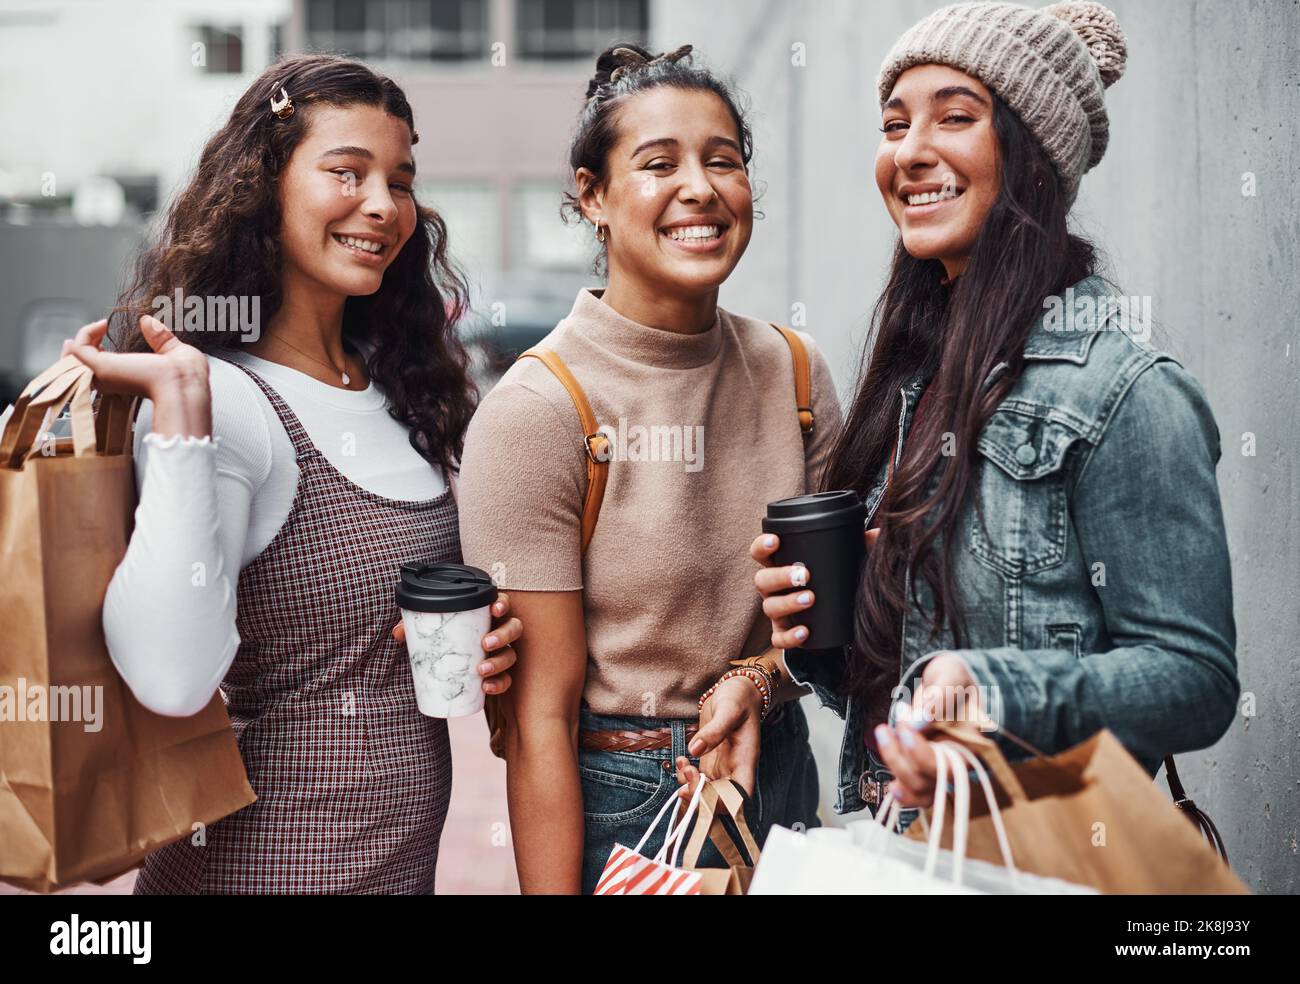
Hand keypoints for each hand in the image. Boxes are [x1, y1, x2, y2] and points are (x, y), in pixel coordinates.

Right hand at [64, 315, 211, 437]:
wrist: (185, 384)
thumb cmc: (186, 375)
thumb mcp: (171, 351)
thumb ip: (159, 337)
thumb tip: (148, 321)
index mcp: (127, 379)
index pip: (100, 370)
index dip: (94, 352)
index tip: (101, 333)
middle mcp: (112, 381)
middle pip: (77, 369)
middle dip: (74, 350)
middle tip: (88, 331)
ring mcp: (104, 375)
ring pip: (72, 360)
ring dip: (78, 339)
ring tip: (97, 325)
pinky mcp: (102, 368)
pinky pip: (79, 349)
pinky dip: (85, 333)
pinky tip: (103, 324)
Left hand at [391, 593, 517, 694]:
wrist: (445, 674)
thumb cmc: (443, 643)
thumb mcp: (429, 634)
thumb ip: (414, 628)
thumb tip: (398, 634)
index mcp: (485, 616)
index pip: (501, 603)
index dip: (502, 603)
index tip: (495, 608)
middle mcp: (498, 632)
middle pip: (514, 627)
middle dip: (503, 634)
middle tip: (486, 643)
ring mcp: (501, 654)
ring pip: (511, 654)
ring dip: (499, 661)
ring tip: (481, 670)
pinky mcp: (500, 675)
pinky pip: (506, 680)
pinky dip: (499, 684)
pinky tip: (486, 687)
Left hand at [673, 675, 761, 802]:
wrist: (737, 690)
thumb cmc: (739, 698)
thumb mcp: (728, 709)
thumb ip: (714, 730)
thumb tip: (694, 749)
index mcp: (745, 761)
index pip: (739, 796)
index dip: (721, 803)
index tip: (700, 789)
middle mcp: (735, 770)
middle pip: (720, 800)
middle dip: (699, 796)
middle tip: (686, 775)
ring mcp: (722, 768)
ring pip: (706, 793)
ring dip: (689, 786)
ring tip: (681, 763)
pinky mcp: (710, 763)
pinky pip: (697, 781)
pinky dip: (685, 777)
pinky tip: (680, 760)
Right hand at [750, 528, 879, 648]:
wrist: (834, 622)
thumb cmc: (831, 584)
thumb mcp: (843, 564)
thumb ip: (858, 547)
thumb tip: (878, 534)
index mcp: (781, 565)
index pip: (761, 553)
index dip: (762, 545)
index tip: (775, 540)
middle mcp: (773, 588)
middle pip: (762, 579)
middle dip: (780, 575)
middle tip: (803, 574)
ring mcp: (776, 612)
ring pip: (770, 607)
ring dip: (788, 603)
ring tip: (810, 599)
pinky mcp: (783, 635)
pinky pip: (778, 638)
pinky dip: (790, 636)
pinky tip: (805, 631)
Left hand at [872, 652, 979, 807]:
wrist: (946, 683)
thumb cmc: (955, 678)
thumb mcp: (950, 676)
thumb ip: (939, 697)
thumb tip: (919, 720)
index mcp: (973, 743)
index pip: (949, 763)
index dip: (921, 753)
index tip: (904, 727)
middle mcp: (959, 762)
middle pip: (929, 780)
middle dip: (901, 758)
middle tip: (886, 727)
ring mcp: (941, 768)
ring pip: (919, 788)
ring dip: (895, 767)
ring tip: (882, 735)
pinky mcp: (924, 770)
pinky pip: (915, 791)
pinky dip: (901, 792)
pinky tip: (889, 786)